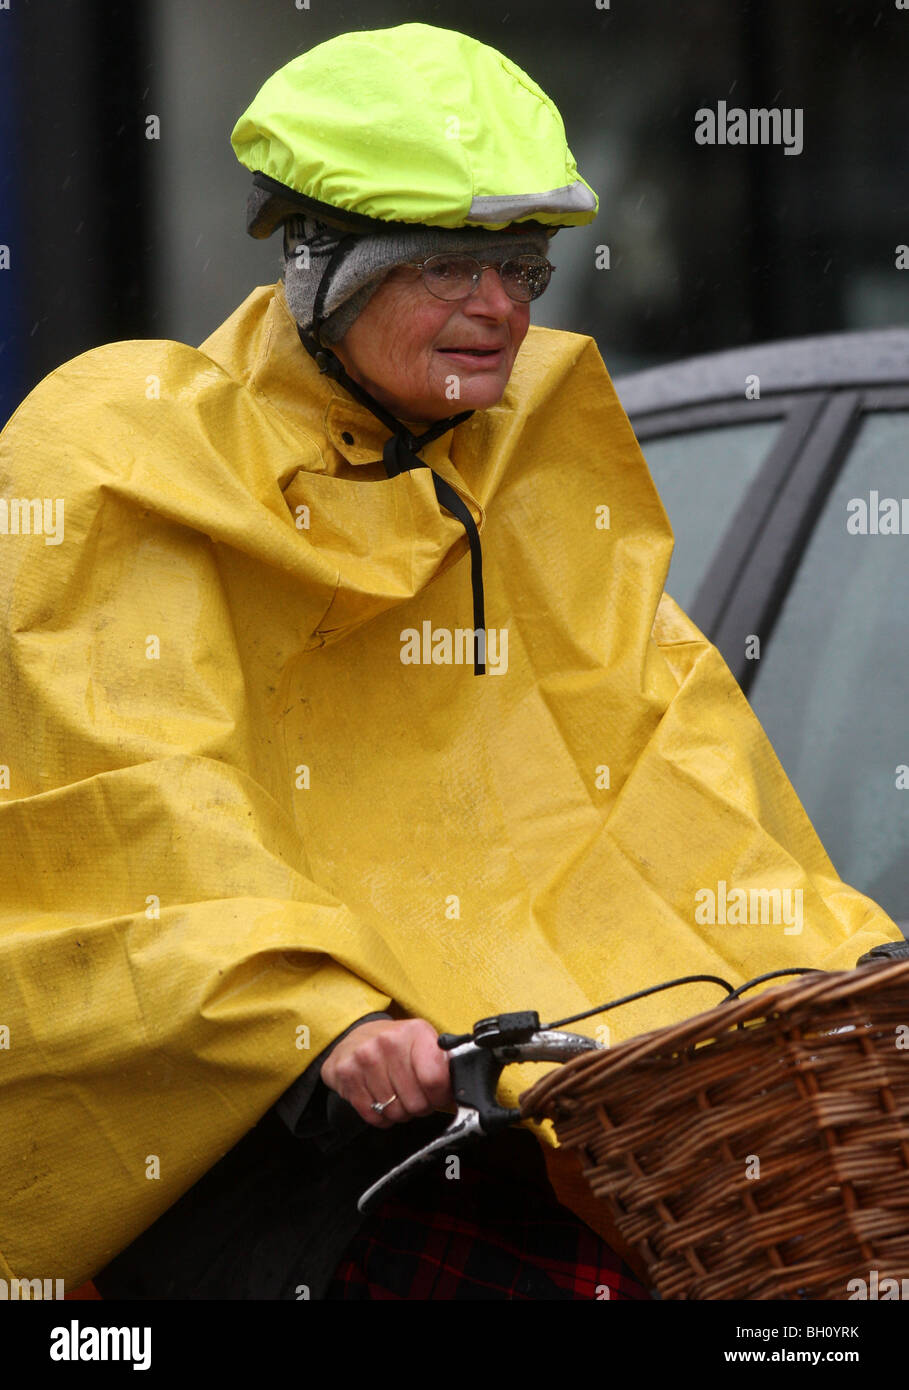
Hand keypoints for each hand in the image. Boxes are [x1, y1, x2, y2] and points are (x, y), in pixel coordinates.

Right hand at [321, 1018, 453, 1126]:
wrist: (355, 1037)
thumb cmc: (395, 1045)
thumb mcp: (423, 1043)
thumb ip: (443, 1064)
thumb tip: (461, 1089)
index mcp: (415, 1032)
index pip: (435, 1079)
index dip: (439, 1096)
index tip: (437, 1095)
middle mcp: (388, 1042)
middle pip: (415, 1102)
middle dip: (419, 1106)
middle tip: (414, 1096)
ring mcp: (364, 1058)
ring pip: (394, 1112)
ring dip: (399, 1111)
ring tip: (396, 1095)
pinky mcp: (346, 1074)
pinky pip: (373, 1116)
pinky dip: (381, 1116)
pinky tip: (380, 1099)